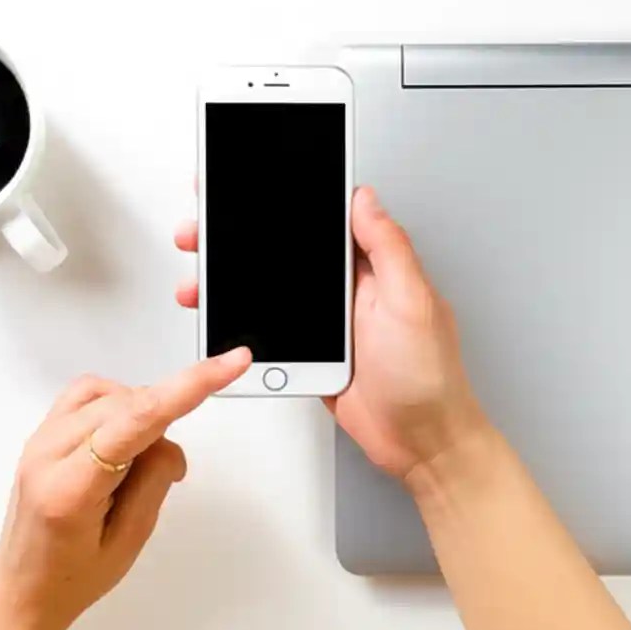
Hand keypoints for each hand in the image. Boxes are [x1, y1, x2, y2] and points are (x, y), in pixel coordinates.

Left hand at [0, 350, 251, 629]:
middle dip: (163, 428)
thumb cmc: (72, 576)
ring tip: (138, 461)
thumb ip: (154, 479)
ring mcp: (40, 438)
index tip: (229, 365)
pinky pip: (91, 393)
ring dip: (141, 415)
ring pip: (112, 392)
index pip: (138, 420)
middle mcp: (47, 453)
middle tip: (165, 474)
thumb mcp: (130, 539)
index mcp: (70, 489)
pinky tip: (124, 439)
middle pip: (129, 404)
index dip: (189, 387)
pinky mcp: (43, 430)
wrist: (23, 586)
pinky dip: (121, 406)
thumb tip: (167, 440)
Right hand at [175, 185, 487, 478]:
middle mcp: (351, 291)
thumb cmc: (431, 376)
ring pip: (273, 291)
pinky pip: (273, 331)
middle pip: (288, 253)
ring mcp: (330, 323)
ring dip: (233, 283)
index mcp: (375, 269)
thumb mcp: (413, 302)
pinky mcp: (315, 354)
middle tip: (203, 233)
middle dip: (242, 240)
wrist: (424, 444)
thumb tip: (364, 198)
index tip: (248, 185)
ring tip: (199, 281)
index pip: (327, 221)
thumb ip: (387, 248)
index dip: (290, 202)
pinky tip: (218, 320)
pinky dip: (242, 325)